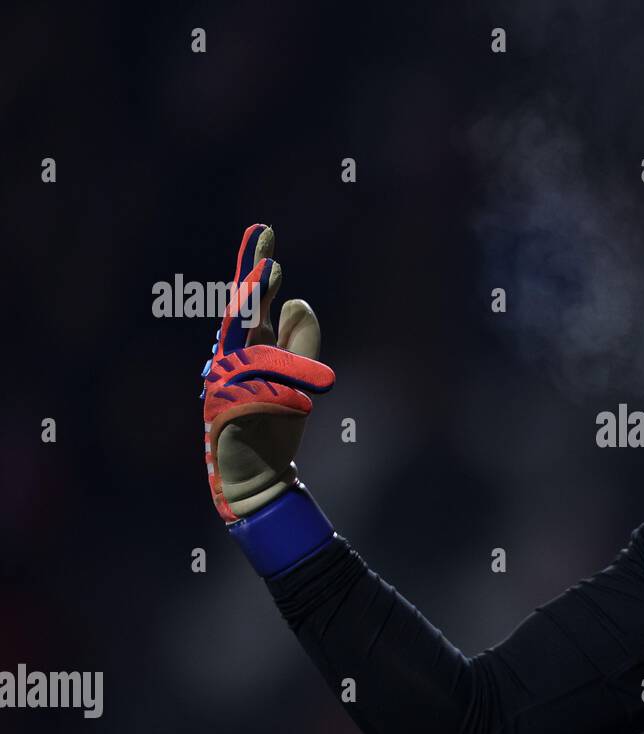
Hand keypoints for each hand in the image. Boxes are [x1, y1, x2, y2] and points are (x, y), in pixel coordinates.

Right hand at [201, 224, 334, 522]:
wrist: (256, 474)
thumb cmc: (274, 424)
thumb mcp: (299, 378)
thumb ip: (301, 341)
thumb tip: (299, 301)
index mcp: (250, 348)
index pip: (256, 301)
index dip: (260, 267)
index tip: (266, 232)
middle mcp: (232, 359)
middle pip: (242, 313)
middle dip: (253, 280)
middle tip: (265, 249)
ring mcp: (225, 383)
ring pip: (251, 347)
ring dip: (268, 330)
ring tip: (285, 310)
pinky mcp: (228, 409)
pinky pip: (256, 387)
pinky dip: (276, 384)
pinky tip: (294, 389)